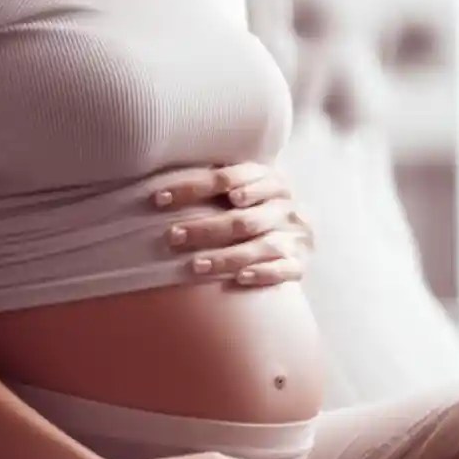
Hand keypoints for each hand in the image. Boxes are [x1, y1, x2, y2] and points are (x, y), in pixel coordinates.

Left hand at [149, 163, 313, 286]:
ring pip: (260, 246)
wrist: (297, 234)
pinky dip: (262, 273)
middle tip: (172, 237)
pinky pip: (284, 269)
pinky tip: (239, 278)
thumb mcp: (242, 188)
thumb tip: (157, 186)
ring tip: (195, 266)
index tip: (159, 200)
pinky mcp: (300, 263)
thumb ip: (213, 183)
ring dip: (226, 257)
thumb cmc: (256, 209)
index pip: (227, 180)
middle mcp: (285, 206)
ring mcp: (295, 235)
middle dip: (204, 229)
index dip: (191, 189)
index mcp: (269, 179)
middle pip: (241, 218)